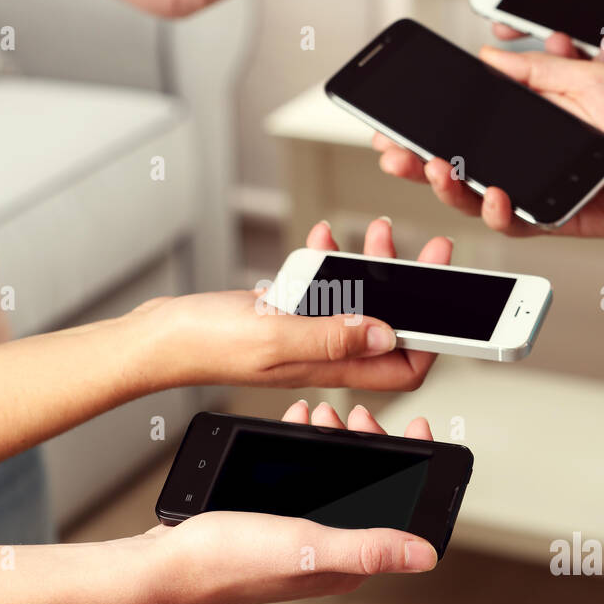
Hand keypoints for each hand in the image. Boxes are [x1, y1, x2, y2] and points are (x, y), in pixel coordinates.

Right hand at [121, 401, 438, 603]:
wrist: (165, 563)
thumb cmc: (229, 563)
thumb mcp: (307, 547)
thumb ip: (368, 548)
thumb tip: (427, 554)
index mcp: (346, 564)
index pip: (398, 516)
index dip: (413, 470)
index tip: (416, 428)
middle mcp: (326, 553)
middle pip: (368, 492)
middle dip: (369, 446)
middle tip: (356, 415)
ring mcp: (296, 537)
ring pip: (333, 482)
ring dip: (334, 444)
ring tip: (322, 416)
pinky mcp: (269, 524)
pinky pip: (298, 480)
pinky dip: (301, 451)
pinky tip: (292, 429)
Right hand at [124, 217, 452, 394]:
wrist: (158, 336)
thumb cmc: (205, 343)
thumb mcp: (274, 335)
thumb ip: (330, 336)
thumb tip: (384, 333)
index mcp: (328, 367)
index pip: (400, 368)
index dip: (430, 343)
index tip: (445, 306)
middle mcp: (322, 354)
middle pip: (387, 328)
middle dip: (410, 290)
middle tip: (424, 252)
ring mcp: (304, 333)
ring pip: (356, 302)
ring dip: (370, 267)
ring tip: (373, 235)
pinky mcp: (284, 314)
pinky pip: (321, 288)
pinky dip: (327, 262)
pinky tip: (321, 240)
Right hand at [374, 48, 603, 239]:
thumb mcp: (588, 76)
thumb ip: (534, 71)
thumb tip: (486, 60)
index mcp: (530, 121)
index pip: (464, 126)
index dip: (426, 128)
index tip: (392, 124)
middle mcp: (526, 157)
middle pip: (458, 164)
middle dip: (419, 160)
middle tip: (393, 153)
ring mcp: (536, 191)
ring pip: (475, 196)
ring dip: (447, 185)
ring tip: (433, 168)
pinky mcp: (553, 221)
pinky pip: (514, 224)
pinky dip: (498, 212)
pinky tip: (492, 194)